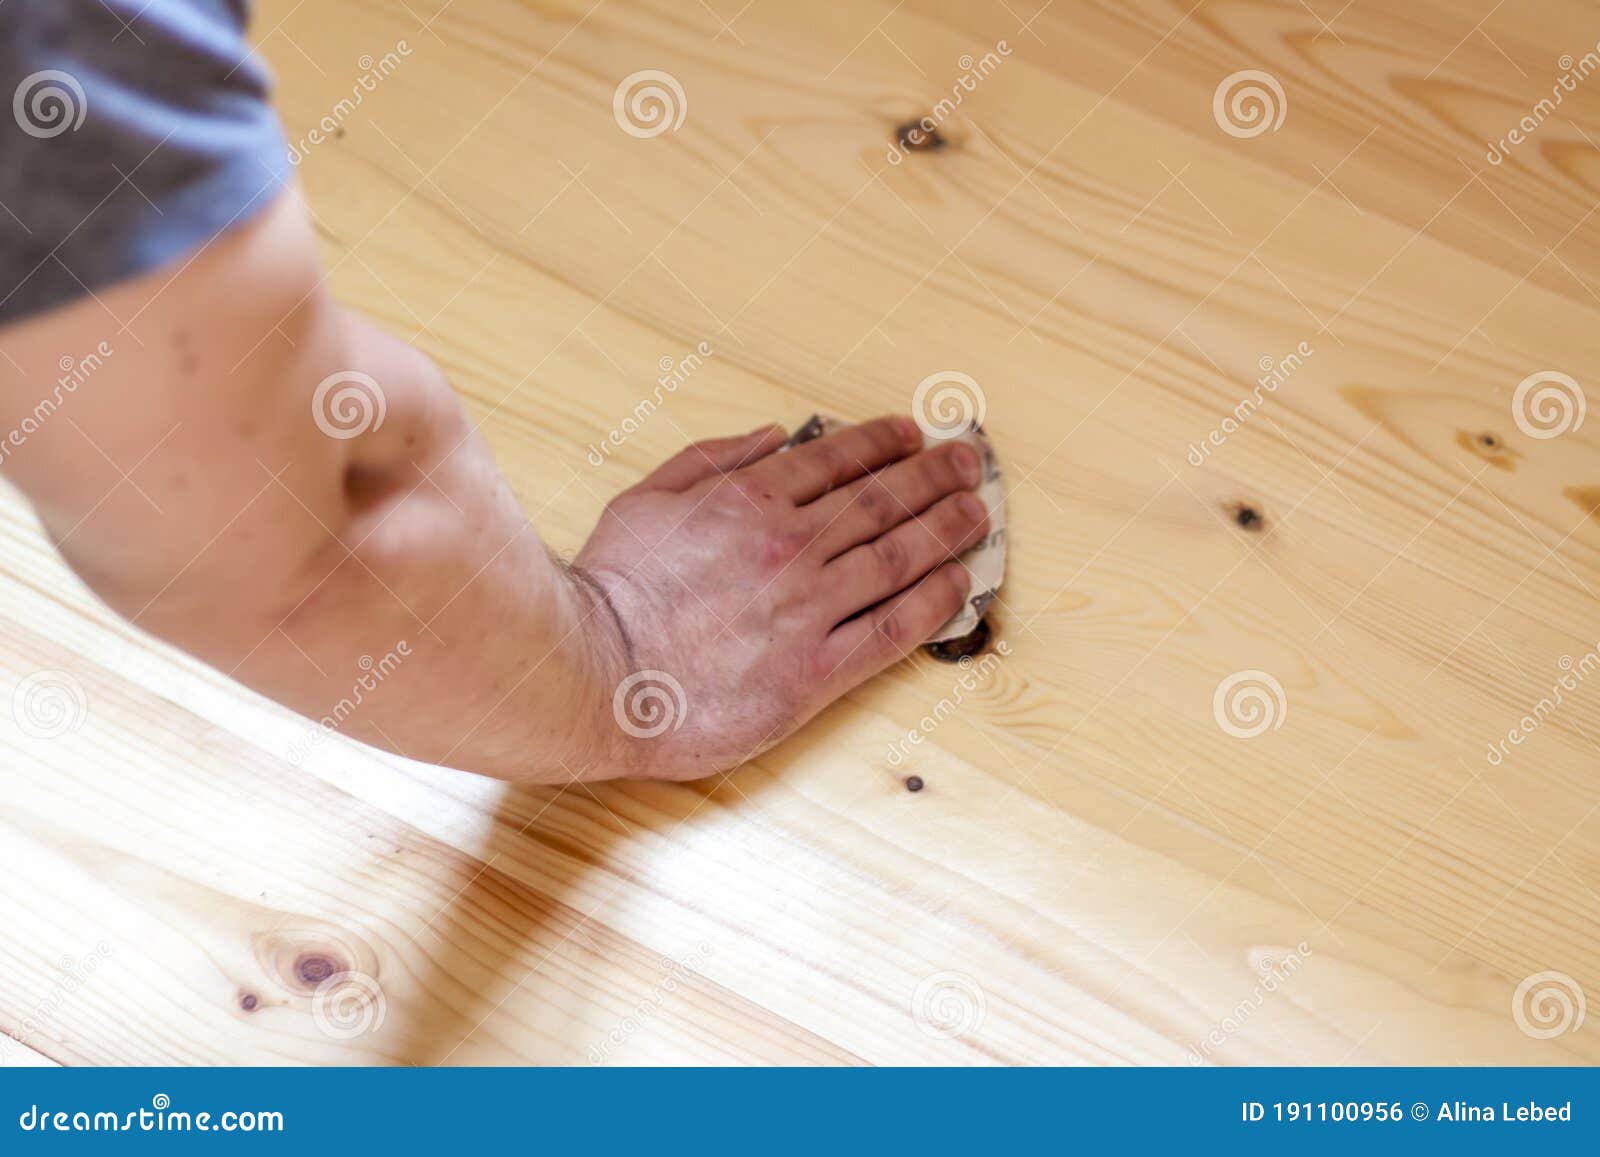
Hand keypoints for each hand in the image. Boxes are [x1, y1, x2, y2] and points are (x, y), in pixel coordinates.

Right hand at [574, 415, 988, 779]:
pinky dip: (935, 601)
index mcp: (747, 501)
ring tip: (978, 513)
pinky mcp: (816, 671)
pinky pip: (894, 629)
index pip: (835, 461)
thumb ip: (711, 458)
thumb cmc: (611, 591)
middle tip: (967, 462)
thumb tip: (773, 433)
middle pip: (881, 502)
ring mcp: (807, 608)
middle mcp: (788, 547)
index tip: (913, 434)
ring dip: (947, 529)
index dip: (882, 443)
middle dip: (932, 475)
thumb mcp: (645, 499)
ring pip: (899, 556)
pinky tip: (961, 582)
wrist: (596, 677)